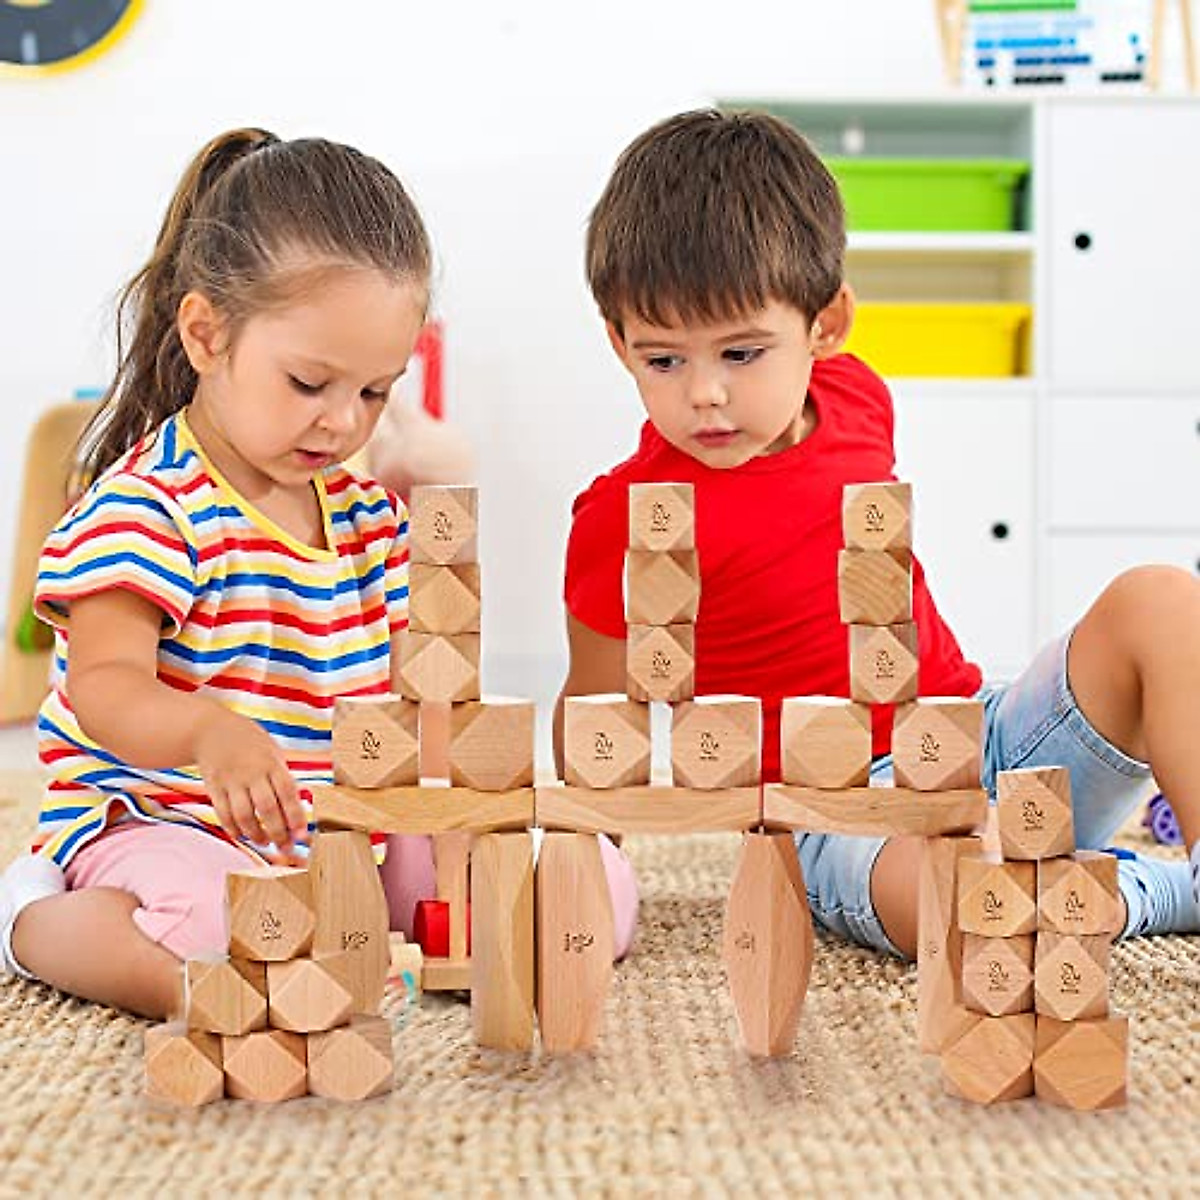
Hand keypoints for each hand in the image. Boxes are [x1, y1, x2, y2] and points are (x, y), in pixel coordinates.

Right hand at [193, 707, 307, 852]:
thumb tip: (298, 809)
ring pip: (244, 815)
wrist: (211, 729)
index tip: (303, 836)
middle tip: (286, 849)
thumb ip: (282, 778)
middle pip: (266, 809)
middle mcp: (251, 772)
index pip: (287, 794)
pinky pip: (224, 814)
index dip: (296, 817)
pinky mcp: (213, 787)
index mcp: (271, 763)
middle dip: (278, 833)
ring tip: (266, 842)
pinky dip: (234, 829)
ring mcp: (230, 781)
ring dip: (256, 834)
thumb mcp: (272, 752)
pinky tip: (244, 836)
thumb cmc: (250, 743)